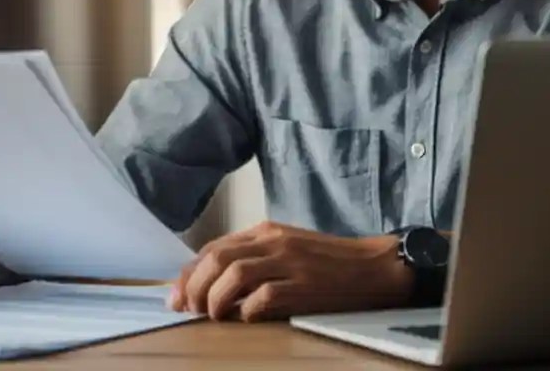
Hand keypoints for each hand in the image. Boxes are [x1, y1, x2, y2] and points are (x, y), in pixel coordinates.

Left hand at [167, 221, 413, 321]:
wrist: (373, 267)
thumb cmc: (328, 261)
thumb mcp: (287, 248)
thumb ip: (253, 257)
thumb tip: (211, 282)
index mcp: (266, 231)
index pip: (214, 247)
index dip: (189, 272)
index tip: (176, 295)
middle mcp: (274, 242)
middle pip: (217, 258)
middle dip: (193, 285)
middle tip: (187, 308)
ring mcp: (289, 263)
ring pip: (234, 273)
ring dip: (214, 298)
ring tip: (213, 316)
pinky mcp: (304, 286)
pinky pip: (263, 297)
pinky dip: (246, 310)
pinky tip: (246, 318)